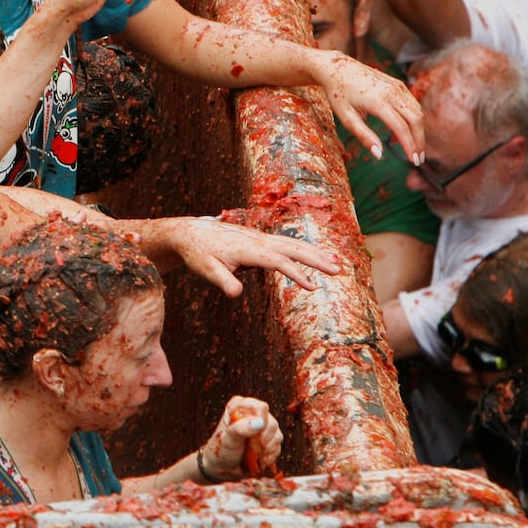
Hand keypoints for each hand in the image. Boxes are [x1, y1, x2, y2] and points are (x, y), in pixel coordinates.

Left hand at [138, 216, 340, 296]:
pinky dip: (304, 249)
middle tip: (338, 271)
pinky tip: (316, 256)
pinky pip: (287, 244)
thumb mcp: (206, 270)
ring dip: (315, 253)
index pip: (277, 262)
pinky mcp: (260, 239)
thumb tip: (236, 294)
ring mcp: (260, 238)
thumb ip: (222, 281)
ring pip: (293, 244)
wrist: (189, 232)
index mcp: (248, 248)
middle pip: (292, 248)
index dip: (296, 274)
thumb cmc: (197, 253)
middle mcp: (258, 240)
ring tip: (337, 263)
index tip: (313, 287)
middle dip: (316, 259)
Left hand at [199, 397, 282, 480]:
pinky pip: (278, 446)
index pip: (260, 407)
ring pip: (277, 435)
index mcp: (240, 406)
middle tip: (250, 448)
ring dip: (266, 449)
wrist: (224, 467)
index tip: (256, 435)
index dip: (262, 420)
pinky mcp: (270, 439)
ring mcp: (263, 426)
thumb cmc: (222, 450)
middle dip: (262, 440)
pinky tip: (258, 459)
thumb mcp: (228, 439)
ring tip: (252, 455)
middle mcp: (254, 413)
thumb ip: (240, 429)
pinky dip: (270, 455)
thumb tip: (259, 423)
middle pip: (271, 423)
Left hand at [313, 51, 422, 162]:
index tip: (414, 161)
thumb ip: (363, 136)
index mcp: (377, 101)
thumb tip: (379, 154)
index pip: (401, 128)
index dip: (409, 146)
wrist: (337, 68)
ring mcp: (396, 86)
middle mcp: (391, 92)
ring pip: (417, 111)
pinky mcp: (398, 84)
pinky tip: (403, 131)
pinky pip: (412, 103)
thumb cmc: (338, 94)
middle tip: (418, 159)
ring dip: (418, 131)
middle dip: (419, 141)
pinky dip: (413, 119)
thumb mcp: (346, 117)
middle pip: (415, 119)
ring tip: (410, 148)